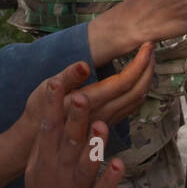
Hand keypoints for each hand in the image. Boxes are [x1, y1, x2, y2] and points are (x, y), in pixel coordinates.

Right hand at [16, 44, 154, 144]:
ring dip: (146, 79)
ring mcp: (108, 121)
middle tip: (151, 47)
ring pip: (136, 101)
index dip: (140, 62)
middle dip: (148, 68)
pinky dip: (139, 90)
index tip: (147, 44)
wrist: (35, 143)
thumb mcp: (46, 91)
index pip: (125, 81)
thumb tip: (84, 65)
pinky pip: (130, 107)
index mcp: (92, 101)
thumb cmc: (39, 113)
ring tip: (147, 59)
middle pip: (137, 91)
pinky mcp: (106, 124)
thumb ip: (67, 78)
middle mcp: (105, 113)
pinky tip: (137, 80)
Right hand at [17, 87, 123, 187]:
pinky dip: (110, 179)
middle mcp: (61, 170)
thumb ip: (47, 136)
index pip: (49, 127)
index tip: (55, 83)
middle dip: (76, 120)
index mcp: (47, 158)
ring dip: (94, 146)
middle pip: (70, 142)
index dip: (52, 105)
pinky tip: (118, 164)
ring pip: (87, 165)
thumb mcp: (37, 163)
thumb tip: (52, 105)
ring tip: (102, 126)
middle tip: (81, 98)